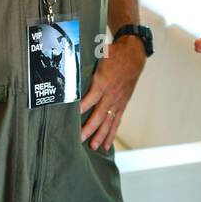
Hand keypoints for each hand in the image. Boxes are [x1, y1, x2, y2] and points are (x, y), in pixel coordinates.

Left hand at [80, 34, 146, 150]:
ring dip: (101, 135)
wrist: (134, 55)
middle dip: (89, 128)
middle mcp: (111, 95)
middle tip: (79, 139)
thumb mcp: (98, 56)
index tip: (72, 117)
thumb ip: (84, 64)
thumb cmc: (114, 55)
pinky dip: (112, 134)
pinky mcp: (122, 105)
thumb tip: (67, 64)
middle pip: (99, 114)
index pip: (91, 98)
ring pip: (108, 122)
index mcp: (103, 82)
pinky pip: (116, 122)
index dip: (82, 107)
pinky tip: (106, 145)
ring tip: (93, 146)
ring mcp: (117, 102)